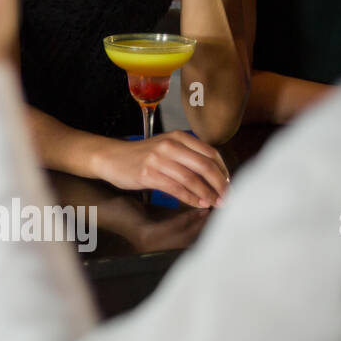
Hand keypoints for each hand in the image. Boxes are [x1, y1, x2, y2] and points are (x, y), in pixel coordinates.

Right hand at [90, 131, 229, 207]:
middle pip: (205, 166)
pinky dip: (190, 198)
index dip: (224, 172)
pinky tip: (197, 204)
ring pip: (191, 179)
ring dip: (206, 194)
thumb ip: (189, 157)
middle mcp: (170, 145)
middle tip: (227, 198)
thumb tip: (216, 178)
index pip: (211, 154)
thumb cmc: (142, 156)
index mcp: (179, 137)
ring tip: (213, 204)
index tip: (229, 185)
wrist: (112, 157)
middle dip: (220, 185)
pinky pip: (176, 188)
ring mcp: (158, 159)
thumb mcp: (167, 148)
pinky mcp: (148, 174)